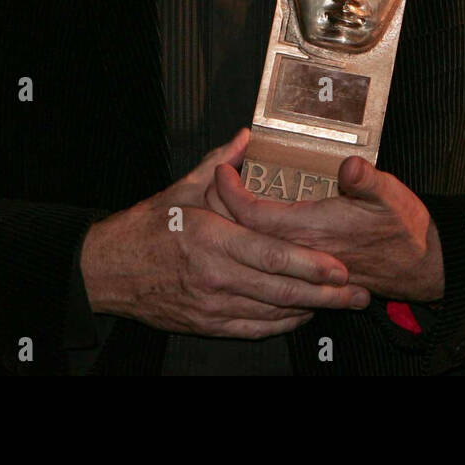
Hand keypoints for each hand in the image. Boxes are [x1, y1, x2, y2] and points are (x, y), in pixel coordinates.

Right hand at [78, 129, 371, 338]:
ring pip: (270, 313)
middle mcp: (213, 276)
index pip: (270, 255)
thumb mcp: (182, 189)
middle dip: (323, 294)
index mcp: (211, 239)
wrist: (108, 270)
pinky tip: (300, 316)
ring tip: (340, 305)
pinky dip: (279, 325)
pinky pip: (250, 328)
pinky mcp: (205, 323)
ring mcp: (210, 305)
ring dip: (308, 311)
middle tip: (356, 292)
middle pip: (279, 290)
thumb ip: (219, 164)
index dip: (308, 264)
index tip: (339, 266)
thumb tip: (245, 136)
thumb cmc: (147, 227)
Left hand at [206, 155, 444, 302]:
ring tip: (221, 197)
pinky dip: (252, 239)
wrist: (420, 266)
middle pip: (245, 233)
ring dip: (234, 223)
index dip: (233, 192)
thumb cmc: (403, 228)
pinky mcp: (311, 266)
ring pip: (255, 246)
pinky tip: (248, 223)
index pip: (256, 214)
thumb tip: (350, 165)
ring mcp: (305, 261)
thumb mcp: (390, 195)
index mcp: (314, 228)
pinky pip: (270, 256)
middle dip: (222, 207)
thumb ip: (367, 180)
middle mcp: (303, 249)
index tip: (222, 169)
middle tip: (212, 178)